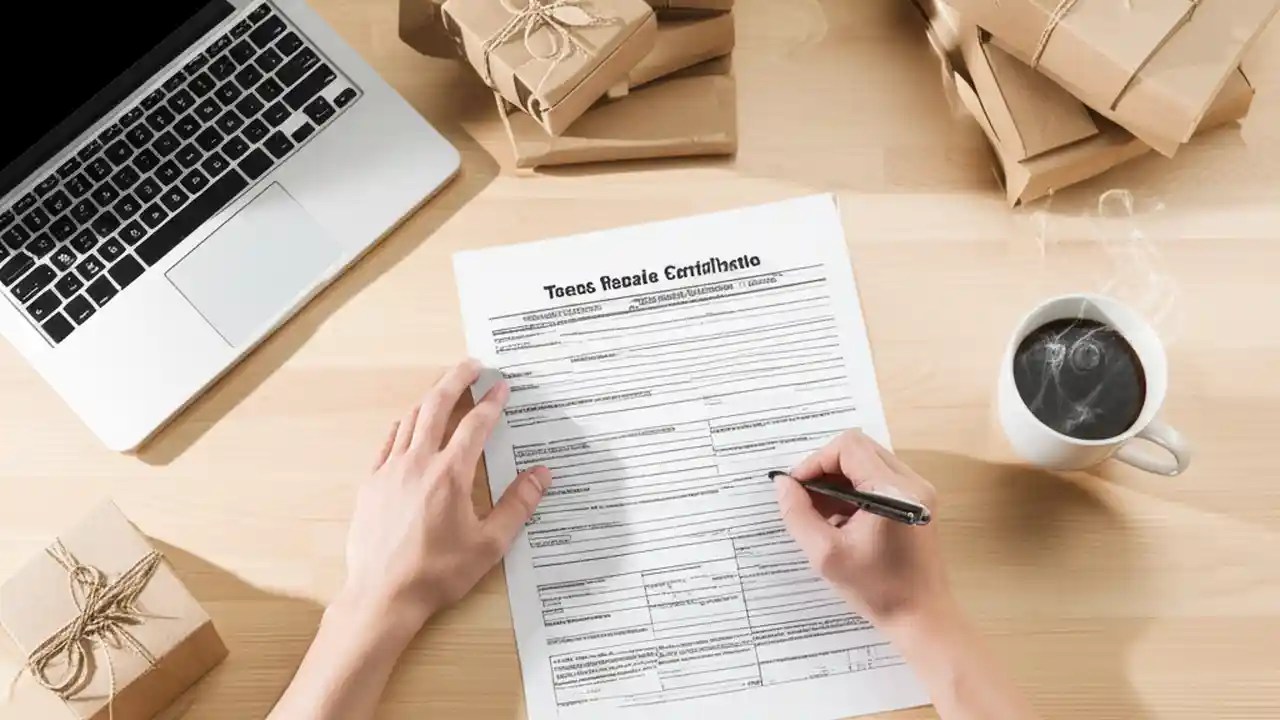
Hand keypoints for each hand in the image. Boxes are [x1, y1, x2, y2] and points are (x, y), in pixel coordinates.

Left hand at [336, 359, 552, 632]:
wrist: (383, 596)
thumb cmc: (437, 573)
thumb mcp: (489, 544)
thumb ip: (518, 505)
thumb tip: (541, 475)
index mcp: (450, 474)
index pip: (475, 425)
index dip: (492, 402)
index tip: (503, 387)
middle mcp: (418, 463)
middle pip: (437, 406)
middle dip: (456, 380)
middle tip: (473, 365)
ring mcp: (390, 471)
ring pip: (411, 419)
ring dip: (430, 398)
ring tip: (445, 387)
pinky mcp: (371, 483)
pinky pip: (388, 442)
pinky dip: (404, 425)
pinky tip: (410, 423)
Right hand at [774, 430, 948, 628]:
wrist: (922, 619)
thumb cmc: (877, 590)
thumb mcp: (826, 555)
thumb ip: (798, 515)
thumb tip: (783, 485)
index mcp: (892, 491)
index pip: (848, 447)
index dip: (816, 461)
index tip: (797, 489)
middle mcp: (911, 482)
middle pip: (858, 449)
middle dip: (825, 469)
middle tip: (805, 499)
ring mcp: (918, 491)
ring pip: (868, 462)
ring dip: (839, 480)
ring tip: (821, 514)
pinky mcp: (918, 503)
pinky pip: (879, 479)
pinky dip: (855, 490)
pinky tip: (841, 520)